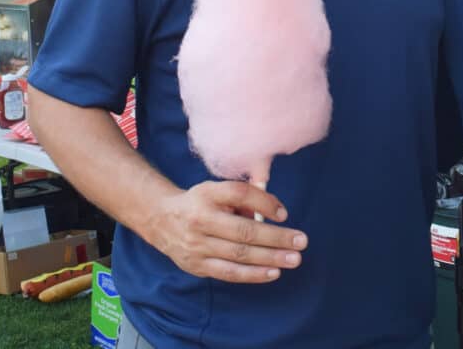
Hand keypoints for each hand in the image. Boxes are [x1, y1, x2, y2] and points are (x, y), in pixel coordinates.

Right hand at [145, 180, 307, 283]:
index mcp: (207, 195)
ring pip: (238, 255)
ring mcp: (197, 246)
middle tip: (301, 242)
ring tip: (293, 259)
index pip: (239, 195)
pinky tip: (273, 272)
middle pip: (243, 231)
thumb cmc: (200, 202)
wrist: (161, 220)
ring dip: (269, 258)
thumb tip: (275, 213)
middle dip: (276, 238)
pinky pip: (229, 272)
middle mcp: (201, 220)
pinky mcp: (197, 266)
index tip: (284, 214)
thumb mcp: (218, 190)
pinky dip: (253, 274)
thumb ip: (245, 197)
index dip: (264, 203)